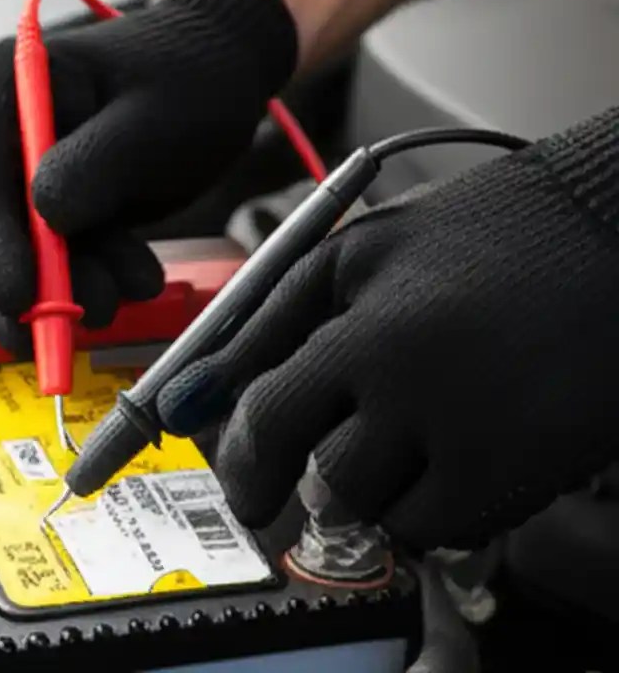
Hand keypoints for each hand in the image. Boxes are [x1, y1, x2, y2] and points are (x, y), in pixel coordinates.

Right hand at [0, 0, 297, 350]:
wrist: (225, 75)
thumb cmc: (191, 79)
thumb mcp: (151, 119)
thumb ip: (97, 164)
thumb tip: (46, 216)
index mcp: (12, 85)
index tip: (17, 292)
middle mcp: (4, 130)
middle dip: (17, 283)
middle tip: (49, 333)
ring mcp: (25, 172)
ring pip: (17, 252)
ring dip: (62, 291)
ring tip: (119, 298)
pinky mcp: (52, 207)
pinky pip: (55, 260)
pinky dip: (89, 283)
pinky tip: (133, 284)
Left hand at [157, 107, 618, 549]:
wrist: (617, 231)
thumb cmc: (483, 235)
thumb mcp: (357, 255)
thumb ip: (265, 326)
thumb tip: (186, 398)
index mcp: (365, 327)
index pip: (269, 421)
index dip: (241, 460)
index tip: (238, 482)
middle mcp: (419, 390)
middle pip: (325, 483)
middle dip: (306, 485)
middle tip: (312, 474)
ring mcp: (478, 437)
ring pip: (386, 515)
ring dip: (374, 494)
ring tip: (402, 439)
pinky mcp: (527, 473)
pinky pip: (449, 530)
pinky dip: (435, 509)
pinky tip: (451, 455)